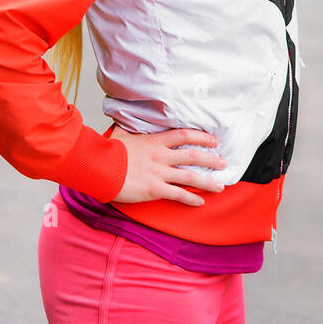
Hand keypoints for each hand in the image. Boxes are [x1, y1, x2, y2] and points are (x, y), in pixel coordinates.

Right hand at [109, 126, 228, 205]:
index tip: (214, 140)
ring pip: (190, 176)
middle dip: (211, 159)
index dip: (201, 137)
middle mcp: (161, 156)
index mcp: (154, 142)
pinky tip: (200, 202)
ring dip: (208, 181)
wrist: (98, 167)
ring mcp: (159, 173)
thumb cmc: (106, 152)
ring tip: (220, 185)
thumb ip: (129, 129)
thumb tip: (125, 121)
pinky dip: (191, 199)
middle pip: (193, 155)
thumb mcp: (120, 134)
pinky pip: (178, 194)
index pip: (184, 135)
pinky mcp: (154, 189)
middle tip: (224, 163)